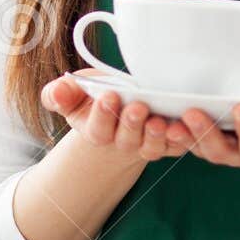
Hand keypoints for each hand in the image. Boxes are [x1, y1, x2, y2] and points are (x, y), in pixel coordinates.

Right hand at [39, 71, 190, 162]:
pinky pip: (176, 146)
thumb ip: (60, 94)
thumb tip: (57, 92)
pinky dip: (182, 139)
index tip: (108, 96)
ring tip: (159, 120)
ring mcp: (146, 144)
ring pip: (151, 147)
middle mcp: (122, 142)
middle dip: (131, 124)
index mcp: (97, 130)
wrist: (122, 111)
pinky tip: (183, 126)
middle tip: (137, 106)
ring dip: (156, 135)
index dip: (103, 115)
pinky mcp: (169, 143)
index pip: (98, 129)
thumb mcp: (75, 92)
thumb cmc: (96, 98)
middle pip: (126, 140)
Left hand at [166, 91, 239, 170]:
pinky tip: (158, 111)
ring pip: (200, 147)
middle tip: (192, 112)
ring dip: (183, 136)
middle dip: (206, 134)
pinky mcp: (211, 137)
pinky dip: (173, 128)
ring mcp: (226, 147)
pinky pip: (189, 138)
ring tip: (167, 119)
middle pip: (221, 152)